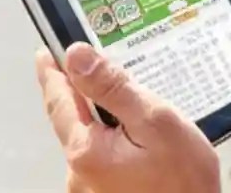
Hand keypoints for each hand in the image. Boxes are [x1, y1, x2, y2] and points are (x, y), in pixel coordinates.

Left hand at [36, 44, 219, 192]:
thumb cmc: (183, 184)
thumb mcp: (155, 122)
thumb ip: (114, 88)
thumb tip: (78, 57)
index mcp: (87, 151)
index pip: (59, 99)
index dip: (53, 71)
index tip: (47, 52)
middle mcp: (80, 173)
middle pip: (76, 118)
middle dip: (91, 95)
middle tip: (113, 74)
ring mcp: (91, 188)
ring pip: (93, 138)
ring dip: (111, 123)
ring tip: (145, 118)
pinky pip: (105, 157)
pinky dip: (120, 143)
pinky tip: (145, 144)